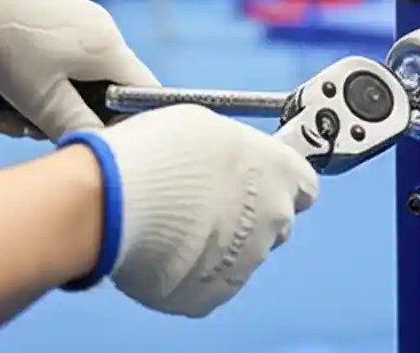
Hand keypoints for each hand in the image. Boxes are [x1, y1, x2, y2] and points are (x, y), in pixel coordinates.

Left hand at [0, 0, 156, 140]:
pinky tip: (0, 94)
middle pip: (105, 93)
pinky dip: (37, 84)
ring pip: (76, 81)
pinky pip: (60, 63)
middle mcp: (103, 35)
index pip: (145, 96)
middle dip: (68, 120)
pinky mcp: (56, 21)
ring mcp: (80, 25)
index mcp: (110, 51)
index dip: (130, 126)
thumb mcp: (40, 98)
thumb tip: (103, 154)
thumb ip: (77, 129)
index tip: (98, 143)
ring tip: (1, 117)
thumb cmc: (8, 41)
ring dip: (44, 106)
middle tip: (23, 130)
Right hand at [63, 104, 319, 316]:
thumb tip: (231, 158)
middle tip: (208, 202)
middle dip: (251, 214)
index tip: (259, 180)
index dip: (279, 182)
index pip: (304, 185)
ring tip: (175, 223)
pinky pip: (210, 282)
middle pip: (276, 221)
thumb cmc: (157, 153)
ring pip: (243, 254)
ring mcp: (247, 261)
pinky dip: (192, 269)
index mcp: (280, 172)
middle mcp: (274, 218)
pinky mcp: (212, 294)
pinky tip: (164, 248)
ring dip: (220, 242)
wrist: (114, 201)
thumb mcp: (206, 126)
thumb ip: (235, 149)